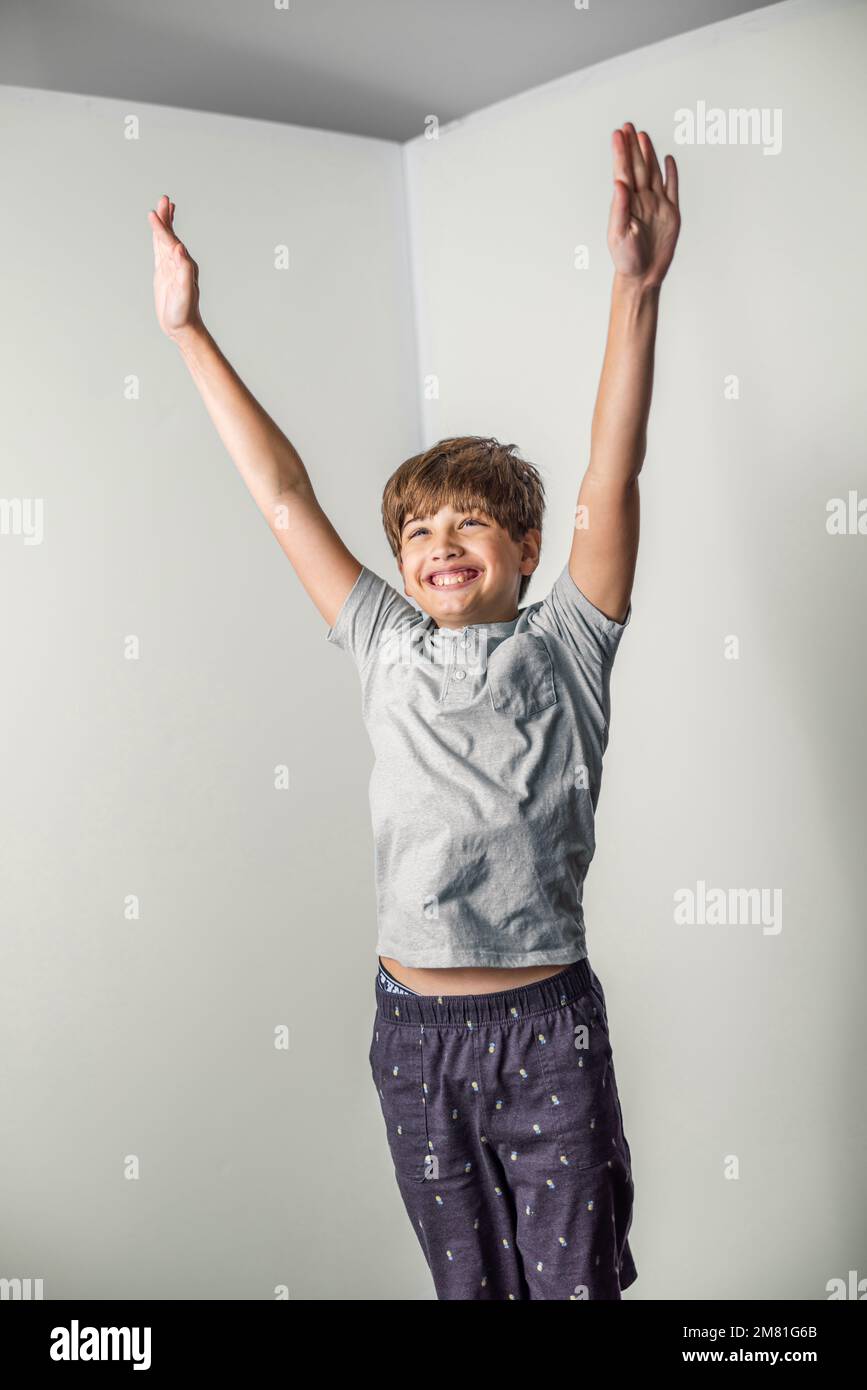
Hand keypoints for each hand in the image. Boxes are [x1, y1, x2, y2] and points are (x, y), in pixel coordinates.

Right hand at [147, 195, 202, 339]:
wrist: (182, 327)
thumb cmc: (184, 313)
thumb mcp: (185, 293)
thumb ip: (185, 270)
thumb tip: (180, 249)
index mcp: (184, 265)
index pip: (170, 241)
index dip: (161, 228)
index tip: (153, 214)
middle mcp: (179, 262)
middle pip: (170, 235)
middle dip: (166, 218)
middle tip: (164, 199)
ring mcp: (172, 266)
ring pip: (166, 240)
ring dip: (164, 224)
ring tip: (163, 207)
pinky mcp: (165, 272)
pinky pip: (161, 250)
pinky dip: (160, 238)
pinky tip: (160, 233)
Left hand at [607, 124, 679, 287]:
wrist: (643, 276)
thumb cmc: (626, 258)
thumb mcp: (619, 234)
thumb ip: (619, 207)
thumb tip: (619, 183)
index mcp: (626, 203)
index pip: (623, 172)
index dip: (621, 152)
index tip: (618, 134)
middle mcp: (641, 200)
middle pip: (638, 167)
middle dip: (632, 146)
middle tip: (627, 125)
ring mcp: (657, 204)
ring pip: (652, 172)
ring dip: (648, 154)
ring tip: (642, 135)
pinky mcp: (671, 213)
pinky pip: (672, 187)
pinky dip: (671, 173)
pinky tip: (666, 159)